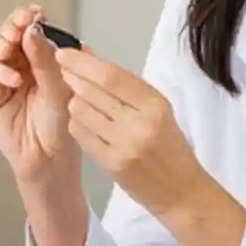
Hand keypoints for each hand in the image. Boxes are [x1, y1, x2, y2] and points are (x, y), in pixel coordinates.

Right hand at [0, 5, 79, 184]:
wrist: (51, 158)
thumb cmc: (62, 125)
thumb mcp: (60, 87)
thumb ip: (45, 58)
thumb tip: (31, 28)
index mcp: (41, 55)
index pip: (29, 26)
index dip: (27, 15)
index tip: (34, 13)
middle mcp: (20, 62)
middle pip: (5, 30)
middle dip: (10, 25)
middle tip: (19, 28)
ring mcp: (2, 76)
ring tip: (10, 51)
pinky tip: (14, 79)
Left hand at [56, 48, 212, 217]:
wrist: (182, 192)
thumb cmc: (170, 148)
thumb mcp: (157, 110)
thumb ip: (125, 85)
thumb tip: (89, 56)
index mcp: (155, 104)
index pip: (111, 76)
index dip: (82, 62)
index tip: (65, 53)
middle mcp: (140, 123)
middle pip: (93, 91)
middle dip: (72, 77)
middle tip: (64, 70)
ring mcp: (124, 145)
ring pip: (81, 111)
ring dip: (74, 101)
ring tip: (80, 101)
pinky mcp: (111, 164)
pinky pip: (80, 134)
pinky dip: (76, 124)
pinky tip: (83, 122)